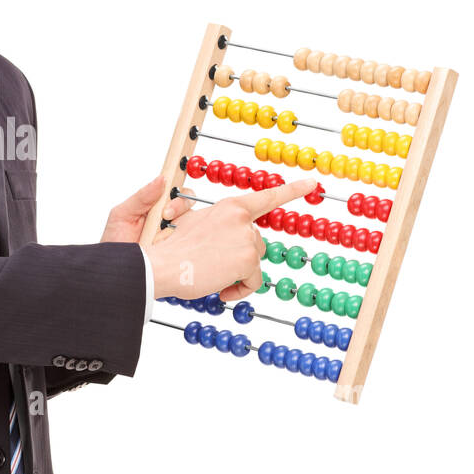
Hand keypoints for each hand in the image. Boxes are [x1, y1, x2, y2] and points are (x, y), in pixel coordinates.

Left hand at [100, 175, 196, 243]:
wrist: (113, 271)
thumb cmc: (115, 243)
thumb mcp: (122, 215)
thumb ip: (142, 197)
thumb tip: (162, 178)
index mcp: (154, 206)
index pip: (174, 190)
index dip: (177, 188)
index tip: (172, 191)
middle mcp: (168, 219)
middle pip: (188, 203)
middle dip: (181, 204)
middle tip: (166, 214)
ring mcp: (175, 236)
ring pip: (192, 223)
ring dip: (180, 225)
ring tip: (160, 236)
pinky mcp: (178, 251)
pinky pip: (190, 242)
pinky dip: (182, 242)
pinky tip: (167, 246)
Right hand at [143, 178, 318, 301]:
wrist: (160, 265)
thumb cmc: (171, 249)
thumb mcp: (193, 223)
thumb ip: (218, 223)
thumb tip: (235, 234)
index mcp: (230, 206)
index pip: (267, 196)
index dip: (292, 190)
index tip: (313, 184)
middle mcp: (242, 218)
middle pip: (257, 241)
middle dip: (240, 256)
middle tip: (214, 264)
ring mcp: (246, 238)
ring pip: (254, 261)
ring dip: (238, 273)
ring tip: (213, 275)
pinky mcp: (248, 259)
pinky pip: (254, 281)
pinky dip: (239, 290)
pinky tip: (221, 289)